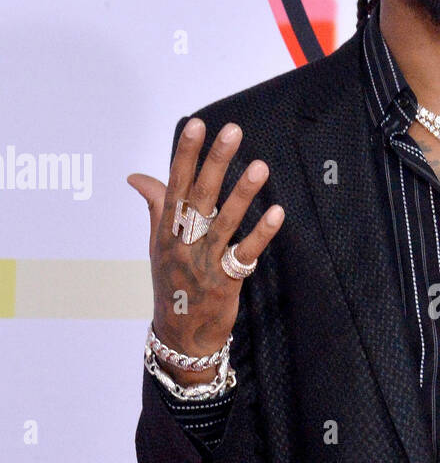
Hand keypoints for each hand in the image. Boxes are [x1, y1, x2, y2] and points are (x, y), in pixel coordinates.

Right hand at [127, 118, 284, 367]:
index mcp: (165, 232)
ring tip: (260, 166)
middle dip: (215, 163)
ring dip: (242, 194)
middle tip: (232, 132)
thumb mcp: (157, 245)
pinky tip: (277, 213)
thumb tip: (137, 176)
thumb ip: (155, 206)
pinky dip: (261, 235)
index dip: (185, 155)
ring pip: (224, 223)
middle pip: (199, 197)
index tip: (196, 125)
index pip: (175, 185)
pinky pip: (245, 255)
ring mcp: (203, 264)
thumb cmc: (171, 284)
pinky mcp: (226, 283)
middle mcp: (182, 244)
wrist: (180, 337)